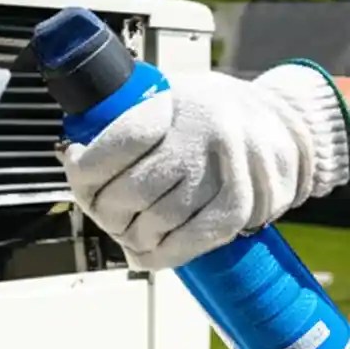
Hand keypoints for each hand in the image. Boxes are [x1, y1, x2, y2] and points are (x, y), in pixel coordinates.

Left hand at [56, 64, 348, 270]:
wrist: (280, 120)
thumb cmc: (206, 112)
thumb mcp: (165, 94)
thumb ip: (122, 119)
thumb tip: (70, 153)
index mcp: (173, 104)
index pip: (116, 144)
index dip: (84, 169)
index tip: (75, 171)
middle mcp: (201, 136)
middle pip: (132, 191)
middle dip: (106, 212)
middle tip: (102, 213)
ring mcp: (225, 172)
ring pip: (158, 221)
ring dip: (131, 236)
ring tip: (125, 232)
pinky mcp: (244, 204)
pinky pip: (194, 239)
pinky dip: (162, 254)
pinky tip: (145, 253)